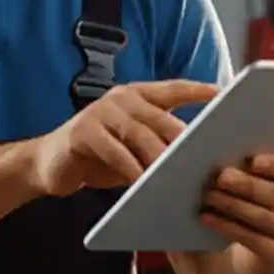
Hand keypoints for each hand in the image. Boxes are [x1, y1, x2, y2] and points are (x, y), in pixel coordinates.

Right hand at [27, 80, 218, 196]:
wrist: (50, 164)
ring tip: (177, 176)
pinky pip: (114, 150)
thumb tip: (197, 157)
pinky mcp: (83, 131)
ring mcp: (100, 111)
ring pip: (139, 133)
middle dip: (183, 138)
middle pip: (160, 116)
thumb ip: (157, 144)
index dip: (197, 90)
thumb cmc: (100, 155)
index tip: (222, 94)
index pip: (173, 89)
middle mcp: (121, 98)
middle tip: (204, 158)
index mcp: (137, 95)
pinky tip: (142, 183)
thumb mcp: (133, 146)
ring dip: (159, 156)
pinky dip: (130, 168)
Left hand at [200, 154, 273, 273]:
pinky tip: (207, 216)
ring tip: (208, 193)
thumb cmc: (273, 197)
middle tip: (221, 175)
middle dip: (248, 185)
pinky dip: (227, 226)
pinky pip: (253, 240)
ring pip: (265, 219)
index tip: (252, 160)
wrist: (270, 248)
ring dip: (233, 204)